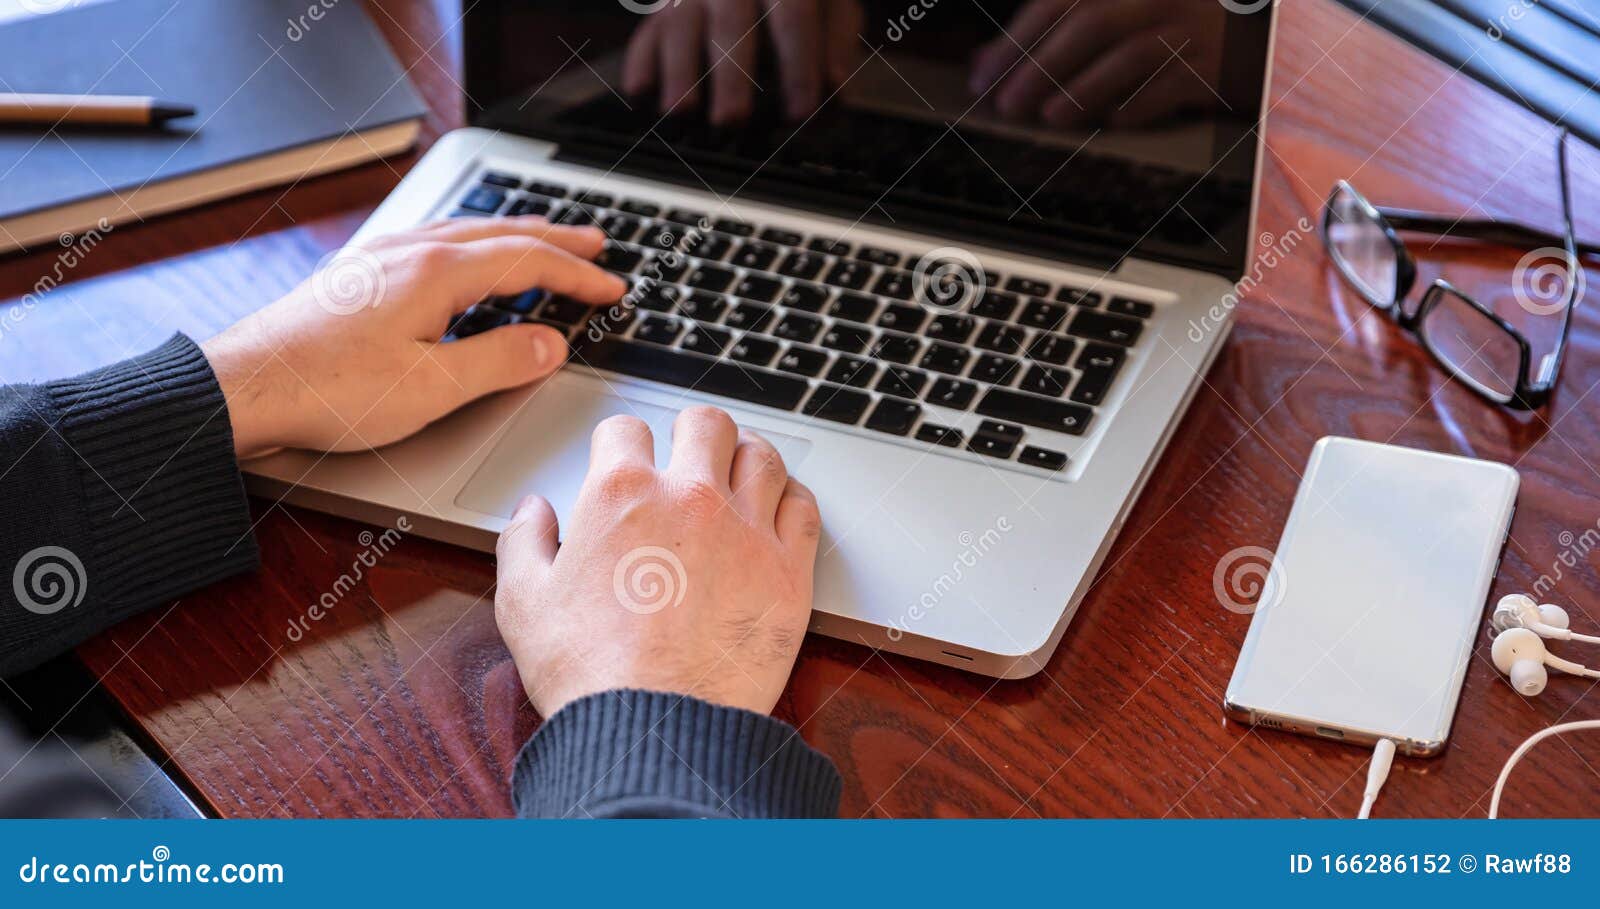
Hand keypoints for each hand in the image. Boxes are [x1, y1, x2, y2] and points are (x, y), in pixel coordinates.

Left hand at [201, 217, 626, 458]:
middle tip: (596, 240)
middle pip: (500, 233)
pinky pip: (432, 241)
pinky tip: (463, 256)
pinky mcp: (357, 275)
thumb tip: (551, 344)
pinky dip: (470, 243)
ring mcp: (379, 258)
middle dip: (554, 237)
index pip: (528, 261)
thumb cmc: (328, 391)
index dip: (578, 274)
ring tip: (542, 240)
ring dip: (512, 235)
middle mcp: (409, 252)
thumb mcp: (431, 388)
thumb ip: (499, 362)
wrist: (242, 388)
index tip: (612, 287)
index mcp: (436, 273)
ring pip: (464, 232)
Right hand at [494, 407, 820, 716]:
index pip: (626, 430)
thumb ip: (524, 542)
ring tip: (739, 471)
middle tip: (690, 449)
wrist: (654, 730)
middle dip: (693, 431)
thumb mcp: (523, 603)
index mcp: (621, 494)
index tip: (625, 458)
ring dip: (747, 457)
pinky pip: (804, 507)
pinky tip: (779, 510)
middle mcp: (691, 498)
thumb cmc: (590, 674)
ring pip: (762, 457)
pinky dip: (791, 499)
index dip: (622, 443)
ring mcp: (747, 530)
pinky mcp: (788, 570)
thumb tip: (533, 512)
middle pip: (706, 425)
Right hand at [621, 0, 863, 121]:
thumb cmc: (796, 1)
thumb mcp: (833, 9)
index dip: (799, 66)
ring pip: (680, 28)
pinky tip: (640, 91)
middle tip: (731, 120)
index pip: (794, 18)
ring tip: (681, 113)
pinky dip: (641, 64)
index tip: (802, 114)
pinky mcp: (662, 14)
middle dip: (730, 76)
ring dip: (679, 73)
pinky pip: (645, 36)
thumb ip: (837, 49)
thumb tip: (834, 92)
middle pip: (730, 24)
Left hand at [969, 0, 1229, 127]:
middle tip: (1007, 104)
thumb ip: (1055, 31)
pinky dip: (1134, 106)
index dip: (1015, 38)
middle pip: (1090, 22)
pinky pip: (1168, 86)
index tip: (982, 75)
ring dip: (1081, 89)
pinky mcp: (1216, 63)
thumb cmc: (1168, 27)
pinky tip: (1109, 123)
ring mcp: (1192, 24)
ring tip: (1048, 117)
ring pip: (1128, 53)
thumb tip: (985, 60)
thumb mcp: (1117, 15)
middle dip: (1038, 66)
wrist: (1257, 36)